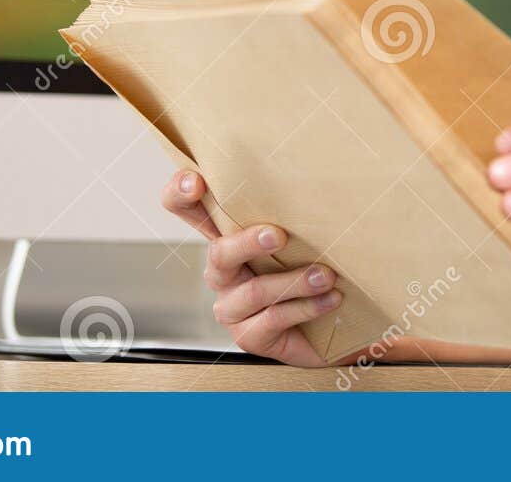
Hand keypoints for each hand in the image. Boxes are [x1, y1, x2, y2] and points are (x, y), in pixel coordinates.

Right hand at [161, 169, 343, 365]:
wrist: (327, 326)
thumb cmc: (308, 268)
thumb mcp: (299, 234)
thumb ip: (295, 209)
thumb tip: (323, 174)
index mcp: (227, 236)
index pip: (186, 208)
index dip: (180, 193)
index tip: (196, 183)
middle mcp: (222, 270)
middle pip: (218, 252)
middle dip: (247, 242)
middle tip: (279, 235)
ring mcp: (231, 305)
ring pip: (254, 290)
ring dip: (295, 281)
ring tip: (326, 275)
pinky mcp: (248, 336)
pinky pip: (274, 318)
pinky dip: (307, 307)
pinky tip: (330, 299)